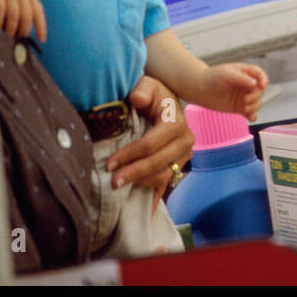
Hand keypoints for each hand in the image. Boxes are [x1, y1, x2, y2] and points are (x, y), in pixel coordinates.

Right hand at [0, 0, 46, 41]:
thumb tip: (19, 14)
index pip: (38, 11)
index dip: (41, 26)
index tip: (42, 39)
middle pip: (27, 17)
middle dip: (23, 31)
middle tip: (16, 41)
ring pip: (15, 17)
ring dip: (10, 30)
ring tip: (5, 38)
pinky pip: (0, 11)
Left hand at [108, 76, 193, 211]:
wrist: (162, 100)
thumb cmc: (151, 93)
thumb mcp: (147, 84)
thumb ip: (142, 89)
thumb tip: (137, 98)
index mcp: (176, 120)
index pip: (152, 143)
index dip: (131, 154)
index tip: (110, 163)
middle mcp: (185, 139)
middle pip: (158, 162)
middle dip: (134, 173)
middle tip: (112, 182)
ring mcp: (183, 155)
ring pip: (163, 175)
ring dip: (141, 183)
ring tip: (120, 186)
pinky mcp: (178, 165)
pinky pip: (167, 183)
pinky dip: (155, 198)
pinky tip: (144, 212)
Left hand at [196, 63, 268, 120]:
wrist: (199, 89)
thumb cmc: (211, 78)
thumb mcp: (226, 74)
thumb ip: (241, 78)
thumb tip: (255, 84)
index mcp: (245, 73)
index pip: (260, 75)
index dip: (264, 80)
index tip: (262, 86)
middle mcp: (246, 85)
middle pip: (260, 91)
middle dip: (256, 96)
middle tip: (245, 100)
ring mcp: (243, 97)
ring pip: (258, 102)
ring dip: (255, 106)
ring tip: (244, 109)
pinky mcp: (239, 108)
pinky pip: (251, 113)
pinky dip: (253, 116)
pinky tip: (250, 117)